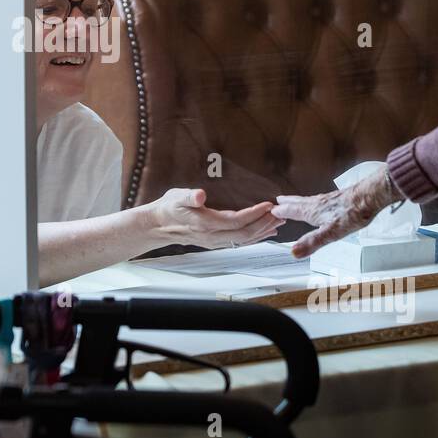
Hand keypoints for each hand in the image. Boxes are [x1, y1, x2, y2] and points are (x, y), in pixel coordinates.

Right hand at [144, 188, 283, 250]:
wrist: (157, 226)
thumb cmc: (167, 209)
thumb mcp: (175, 197)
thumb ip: (188, 197)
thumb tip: (199, 195)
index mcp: (205, 224)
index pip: (236, 221)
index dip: (254, 214)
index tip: (268, 205)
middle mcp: (212, 236)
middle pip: (245, 234)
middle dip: (265, 224)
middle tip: (280, 213)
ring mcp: (215, 241)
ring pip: (244, 240)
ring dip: (263, 231)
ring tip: (278, 221)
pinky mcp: (216, 241)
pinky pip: (240, 242)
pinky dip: (255, 236)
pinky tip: (264, 231)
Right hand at [270, 163, 401, 257]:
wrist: (371, 196)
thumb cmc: (353, 213)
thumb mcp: (331, 233)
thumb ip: (312, 242)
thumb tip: (294, 252)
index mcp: (312, 211)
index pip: (291, 210)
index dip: (281, 212)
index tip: (270, 211)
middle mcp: (317, 203)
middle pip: (298, 202)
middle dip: (287, 203)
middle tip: (278, 201)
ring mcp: (328, 200)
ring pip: (307, 200)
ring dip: (297, 201)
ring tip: (293, 201)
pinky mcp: (338, 199)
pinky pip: (319, 200)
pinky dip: (311, 201)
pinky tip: (319, 204)